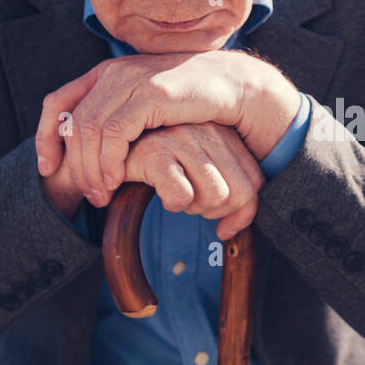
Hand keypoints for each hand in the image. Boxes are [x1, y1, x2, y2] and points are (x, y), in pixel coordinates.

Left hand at [34, 50, 298, 206]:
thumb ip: (120, 119)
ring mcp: (131, 80)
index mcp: (107, 73)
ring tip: (102, 194)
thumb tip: (91, 148)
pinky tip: (118, 180)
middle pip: (71, 123)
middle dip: (73, 165)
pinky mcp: (150, 94)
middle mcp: (113, 72)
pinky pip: (114, 132)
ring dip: (90, 168)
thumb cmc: (192, 102)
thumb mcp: (146, 108)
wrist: (234, 85)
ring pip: (89, 130)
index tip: (49, 168)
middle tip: (86, 195)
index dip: (45, 136)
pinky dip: (109, 159)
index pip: (57, 102)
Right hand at [124, 122, 264, 239]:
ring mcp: (184, 138)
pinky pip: (182, 196)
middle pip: (238, 194)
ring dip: (191, 207)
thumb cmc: (159, 163)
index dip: (238, 209)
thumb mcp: (200, 176)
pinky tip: (156, 189)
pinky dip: (170, 203)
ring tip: (172, 191)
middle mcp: (209, 131)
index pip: (255, 183)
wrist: (109, 147)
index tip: (214, 212)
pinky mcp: (155, 151)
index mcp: (225, 134)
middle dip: (213, 210)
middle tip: (188, 199)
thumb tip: (227, 233)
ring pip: (215, 196)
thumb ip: (227, 201)